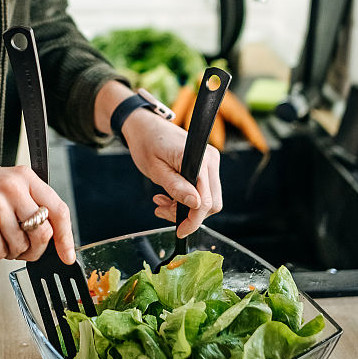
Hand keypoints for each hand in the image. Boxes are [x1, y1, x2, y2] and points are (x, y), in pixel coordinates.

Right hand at [0, 154, 74, 263]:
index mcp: (23, 176)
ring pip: (20, 247)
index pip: (58, 209)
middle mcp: (14, 189)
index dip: (66, 236)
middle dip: (33, 248)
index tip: (67, 254)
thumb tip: (50, 235)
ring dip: (6, 249)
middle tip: (19, 248)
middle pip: (42, 233)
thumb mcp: (2, 184)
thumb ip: (27, 203)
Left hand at [120, 109, 222, 236]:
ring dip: (185, 208)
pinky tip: (168, 196)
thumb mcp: (156, 169)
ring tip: (161, 203)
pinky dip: (186, 199)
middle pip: (211, 203)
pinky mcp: (206, 165)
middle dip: (188, 215)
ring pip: (207, 199)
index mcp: (198, 159)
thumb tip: (196, 206)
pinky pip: (202, 190)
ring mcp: (210, 162)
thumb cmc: (147, 143)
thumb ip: (176, 187)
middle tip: (163, 211)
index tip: (179, 232)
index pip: (206, 201)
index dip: (193, 221)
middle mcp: (210, 160)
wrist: (145, 126)